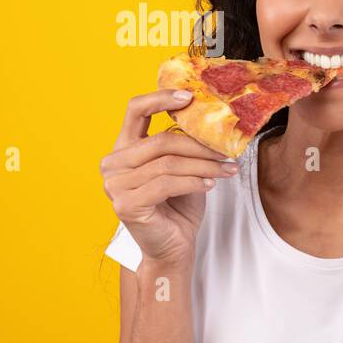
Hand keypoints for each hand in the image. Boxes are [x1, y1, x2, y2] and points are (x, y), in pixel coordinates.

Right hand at [100, 89, 239, 264]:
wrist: (172, 246)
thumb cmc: (178, 206)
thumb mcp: (182, 168)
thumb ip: (184, 144)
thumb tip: (214, 118)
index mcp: (124, 148)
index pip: (135, 110)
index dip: (161, 98)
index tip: (191, 97)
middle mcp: (113, 163)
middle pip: (161, 141)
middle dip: (200, 145)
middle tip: (228, 150)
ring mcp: (115, 185)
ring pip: (168, 164)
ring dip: (204, 165)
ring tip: (228, 169)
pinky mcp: (125, 204)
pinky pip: (167, 184)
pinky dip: (194, 182)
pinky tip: (210, 184)